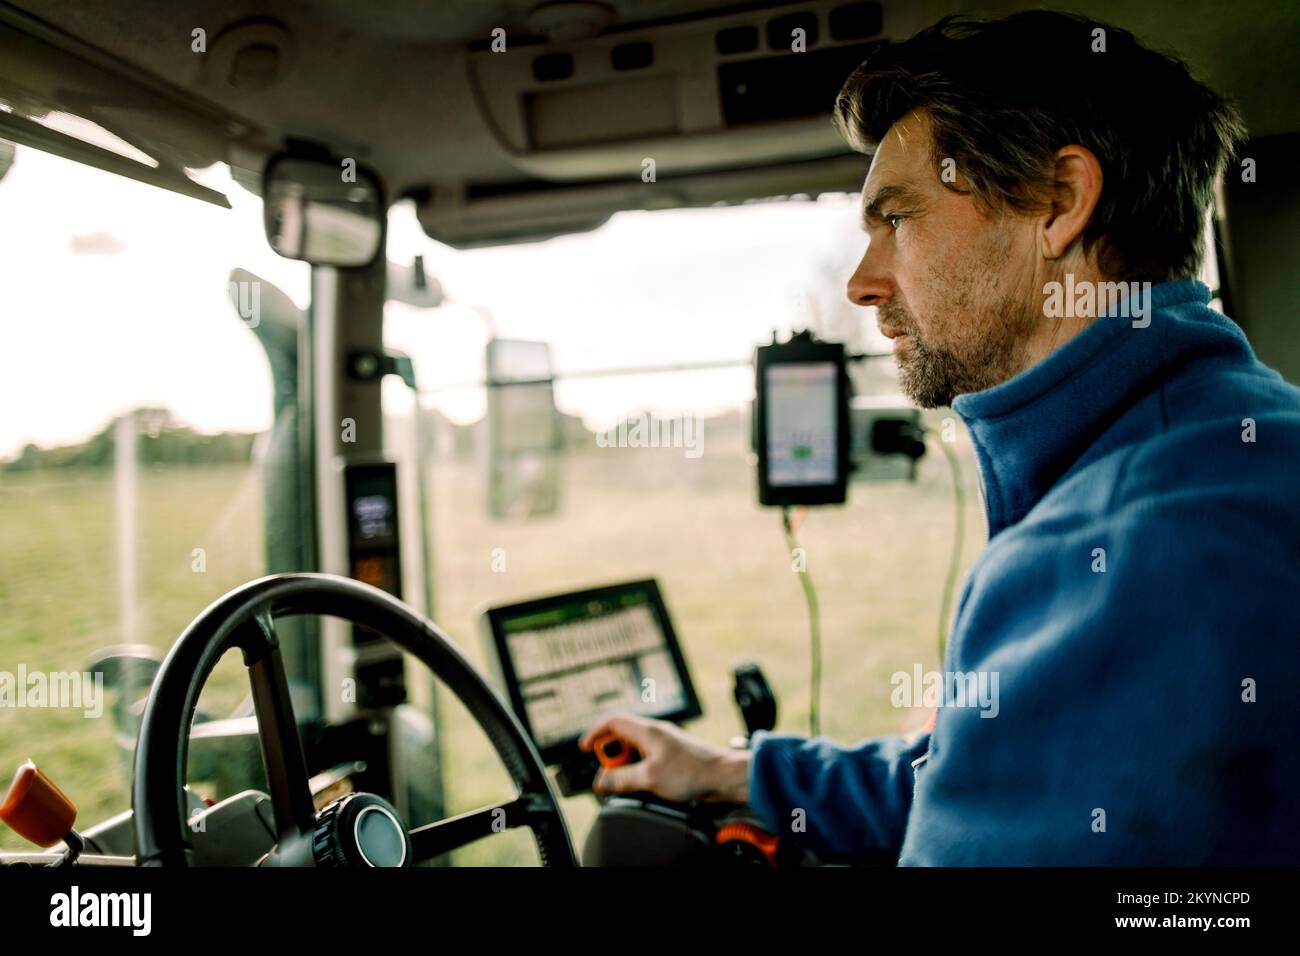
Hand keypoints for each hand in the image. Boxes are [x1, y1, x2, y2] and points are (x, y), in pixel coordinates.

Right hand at [578, 714, 750, 803]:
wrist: (724, 777)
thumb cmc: (694, 771)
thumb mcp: (649, 777)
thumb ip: (622, 778)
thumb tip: (602, 781)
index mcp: (648, 731)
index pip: (613, 722)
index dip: (596, 733)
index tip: (585, 748)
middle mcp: (655, 734)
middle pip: (622, 739)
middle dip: (614, 757)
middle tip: (616, 775)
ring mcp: (664, 746)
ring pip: (634, 753)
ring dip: (628, 768)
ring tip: (635, 783)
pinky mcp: (672, 759)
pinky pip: (647, 763)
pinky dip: (641, 773)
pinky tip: (648, 786)